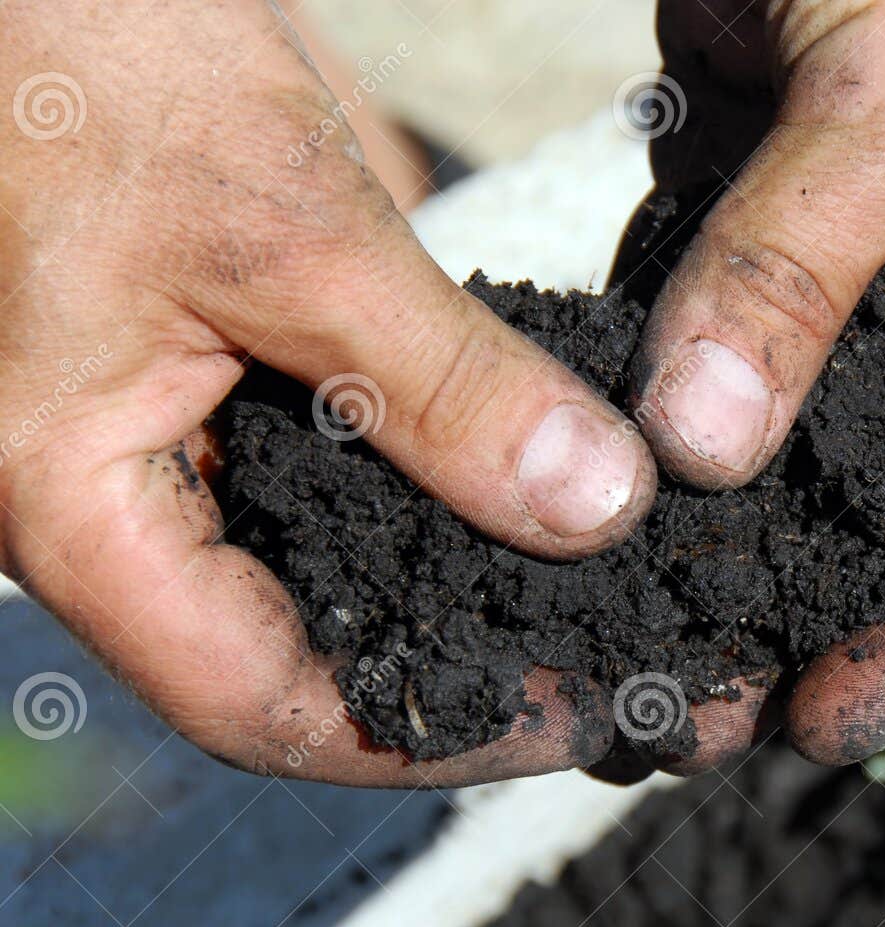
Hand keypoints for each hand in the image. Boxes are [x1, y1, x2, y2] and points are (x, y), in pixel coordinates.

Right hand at [0, 0, 654, 785]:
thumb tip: (596, 508)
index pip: (266, 705)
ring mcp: (190, 453)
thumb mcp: (286, 229)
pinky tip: (573, 504)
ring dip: (486, 601)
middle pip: (322, 661)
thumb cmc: (85, 59)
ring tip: (633, 614)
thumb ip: (438, 383)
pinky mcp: (249, 389)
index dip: (433, 734)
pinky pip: (364, 482)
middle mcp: (134, 510)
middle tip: (637, 678)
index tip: (581, 719)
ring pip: (350, 580)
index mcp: (81, 514)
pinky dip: (466, 501)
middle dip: (479, 682)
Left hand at [627, 0, 884, 767]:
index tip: (834, 719)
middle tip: (714, 700)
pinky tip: (595, 478)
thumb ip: (804, 268)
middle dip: (823, 604)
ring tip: (639, 624)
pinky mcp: (767, 209)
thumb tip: (700, 449)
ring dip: (728, 524)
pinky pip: (715, 331)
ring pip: (801, 430)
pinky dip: (662, 400)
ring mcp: (868, 262)